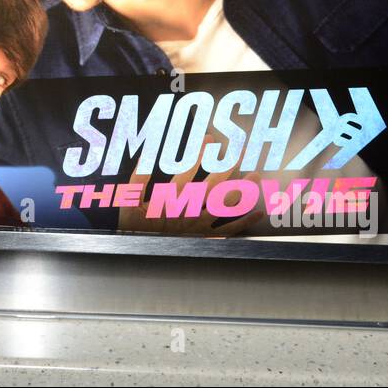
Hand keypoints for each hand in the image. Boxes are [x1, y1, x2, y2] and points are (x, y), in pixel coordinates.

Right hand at [117, 136, 264, 236]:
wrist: (138, 249)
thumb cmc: (134, 222)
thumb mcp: (128, 199)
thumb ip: (138, 178)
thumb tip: (146, 156)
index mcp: (169, 200)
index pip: (187, 172)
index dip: (199, 154)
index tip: (209, 138)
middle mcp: (187, 212)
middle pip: (212, 187)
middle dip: (228, 167)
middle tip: (241, 151)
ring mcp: (198, 224)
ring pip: (223, 207)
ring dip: (242, 191)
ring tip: (255, 176)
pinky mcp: (204, 236)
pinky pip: (227, 230)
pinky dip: (244, 223)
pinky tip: (259, 213)